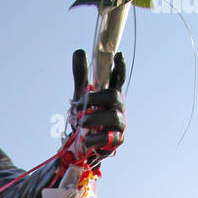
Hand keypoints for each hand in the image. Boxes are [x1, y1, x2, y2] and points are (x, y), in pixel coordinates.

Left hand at [69, 49, 125, 163]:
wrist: (83, 146)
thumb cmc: (86, 118)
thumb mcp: (80, 96)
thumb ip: (81, 76)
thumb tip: (80, 51)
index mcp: (111, 94)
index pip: (118, 78)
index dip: (120, 67)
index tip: (118, 55)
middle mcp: (118, 107)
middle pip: (114, 95)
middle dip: (95, 98)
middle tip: (77, 105)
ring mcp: (119, 124)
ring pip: (112, 116)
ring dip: (93, 118)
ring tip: (80, 122)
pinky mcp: (116, 141)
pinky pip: (106, 137)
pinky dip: (93, 138)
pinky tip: (85, 139)